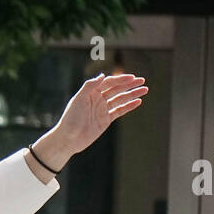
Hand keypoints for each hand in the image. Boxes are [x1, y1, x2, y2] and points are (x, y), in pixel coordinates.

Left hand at [33, 73, 148, 168]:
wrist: (68, 139)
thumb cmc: (70, 118)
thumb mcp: (78, 100)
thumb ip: (90, 86)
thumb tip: (103, 75)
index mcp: (91, 92)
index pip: (108, 83)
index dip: (120, 79)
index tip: (132, 78)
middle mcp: (98, 99)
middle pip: (117, 89)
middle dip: (130, 84)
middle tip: (142, 80)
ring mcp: (102, 109)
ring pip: (120, 99)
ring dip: (132, 94)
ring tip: (145, 90)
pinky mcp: (106, 120)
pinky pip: (119, 111)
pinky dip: (129, 106)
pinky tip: (138, 101)